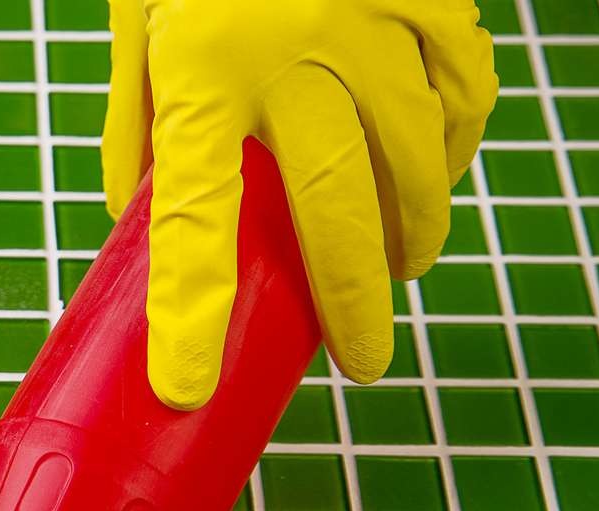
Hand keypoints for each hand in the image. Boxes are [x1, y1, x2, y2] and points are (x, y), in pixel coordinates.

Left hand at [104, 0, 497, 408]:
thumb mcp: (137, 29)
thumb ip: (137, 130)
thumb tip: (138, 220)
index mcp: (200, 72)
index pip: (194, 220)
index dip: (191, 313)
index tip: (191, 386)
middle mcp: (291, 54)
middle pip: (332, 207)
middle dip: (353, 300)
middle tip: (365, 360)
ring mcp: (369, 21)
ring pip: (413, 157)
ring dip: (413, 229)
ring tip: (402, 270)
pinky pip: (461, 90)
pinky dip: (457, 145)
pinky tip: (438, 176)